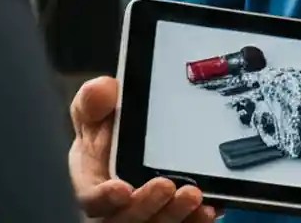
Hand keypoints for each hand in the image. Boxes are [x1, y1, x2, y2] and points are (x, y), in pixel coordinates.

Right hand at [69, 76, 218, 222]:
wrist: (138, 135)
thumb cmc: (111, 128)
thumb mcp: (99, 108)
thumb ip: (95, 100)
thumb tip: (102, 90)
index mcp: (92, 179)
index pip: (91, 198)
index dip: (103, 198)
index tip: (121, 189)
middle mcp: (114, 206)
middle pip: (125, 219)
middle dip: (146, 206)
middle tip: (167, 186)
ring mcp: (143, 214)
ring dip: (173, 215)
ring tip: (194, 195)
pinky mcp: (167, 217)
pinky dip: (195, 221)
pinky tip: (210, 208)